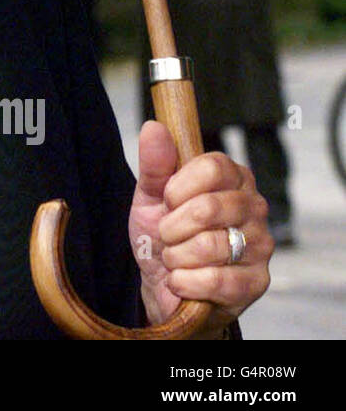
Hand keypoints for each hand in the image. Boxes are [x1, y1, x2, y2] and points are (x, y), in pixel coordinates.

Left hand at [128, 121, 271, 336]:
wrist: (165, 284)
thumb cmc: (162, 235)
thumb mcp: (149, 197)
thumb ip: (154, 164)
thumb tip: (154, 127)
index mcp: (232, 178)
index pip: (213, 167)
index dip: (179, 187)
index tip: (168, 200)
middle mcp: (254, 207)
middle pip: (209, 208)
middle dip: (172, 227)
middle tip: (167, 234)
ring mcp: (261, 245)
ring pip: (211, 245)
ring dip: (176, 256)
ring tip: (175, 257)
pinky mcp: (258, 282)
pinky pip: (216, 280)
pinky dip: (185, 282)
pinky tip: (182, 280)